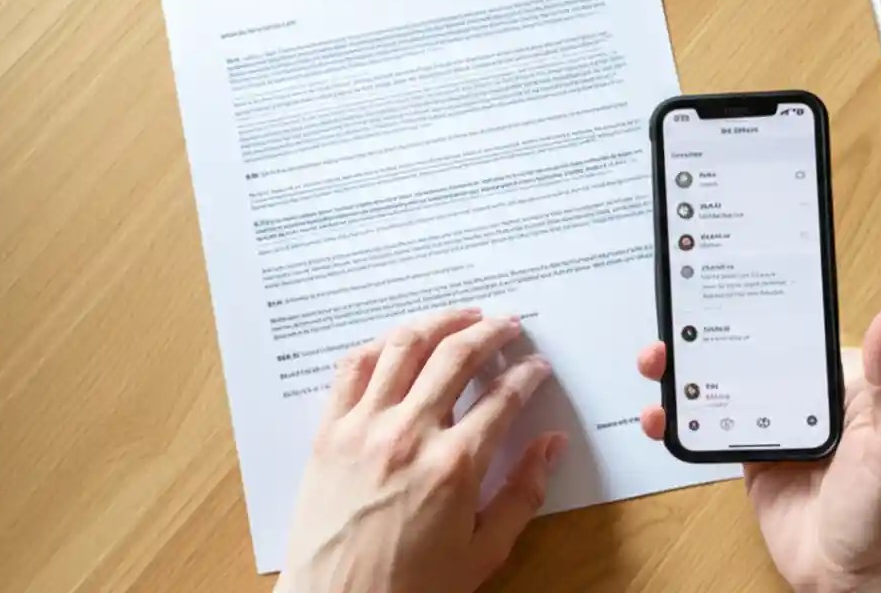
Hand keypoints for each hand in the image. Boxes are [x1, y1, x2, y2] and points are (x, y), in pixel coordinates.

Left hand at [276, 308, 567, 592]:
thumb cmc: (411, 588)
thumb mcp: (483, 551)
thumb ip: (522, 493)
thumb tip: (551, 446)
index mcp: (455, 466)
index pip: (503, 398)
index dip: (527, 375)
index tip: (537, 367)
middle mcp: (409, 434)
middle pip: (456, 357)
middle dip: (490, 333)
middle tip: (508, 325)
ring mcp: (363, 427)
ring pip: (405, 347)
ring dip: (439, 322)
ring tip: (463, 315)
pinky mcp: (329, 431)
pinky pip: (354, 367)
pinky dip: (381, 344)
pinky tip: (401, 340)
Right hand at [636, 308, 880, 592]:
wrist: (848, 580)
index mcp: (843, 384)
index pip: (794, 333)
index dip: (756, 309)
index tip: (721, 290)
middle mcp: (806, 398)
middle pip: (747, 353)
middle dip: (703, 337)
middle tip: (672, 334)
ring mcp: (774, 425)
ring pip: (722, 385)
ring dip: (684, 372)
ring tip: (655, 364)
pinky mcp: (748, 454)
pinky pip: (710, 427)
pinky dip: (680, 420)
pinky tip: (660, 417)